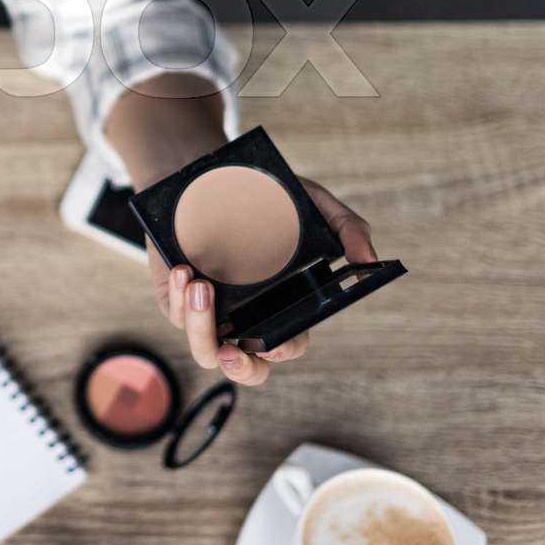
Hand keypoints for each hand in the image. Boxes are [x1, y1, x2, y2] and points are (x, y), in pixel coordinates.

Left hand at [147, 176, 375, 385]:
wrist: (205, 175)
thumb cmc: (264, 197)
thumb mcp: (310, 203)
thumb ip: (345, 227)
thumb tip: (368, 258)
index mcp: (281, 307)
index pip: (289, 343)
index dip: (284, 350)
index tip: (274, 342)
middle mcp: (245, 318)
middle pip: (246, 368)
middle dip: (242, 369)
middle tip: (231, 351)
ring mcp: (209, 312)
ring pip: (204, 349)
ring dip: (200, 326)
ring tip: (200, 285)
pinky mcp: (176, 299)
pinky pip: (176, 316)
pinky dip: (178, 299)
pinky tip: (184, 273)